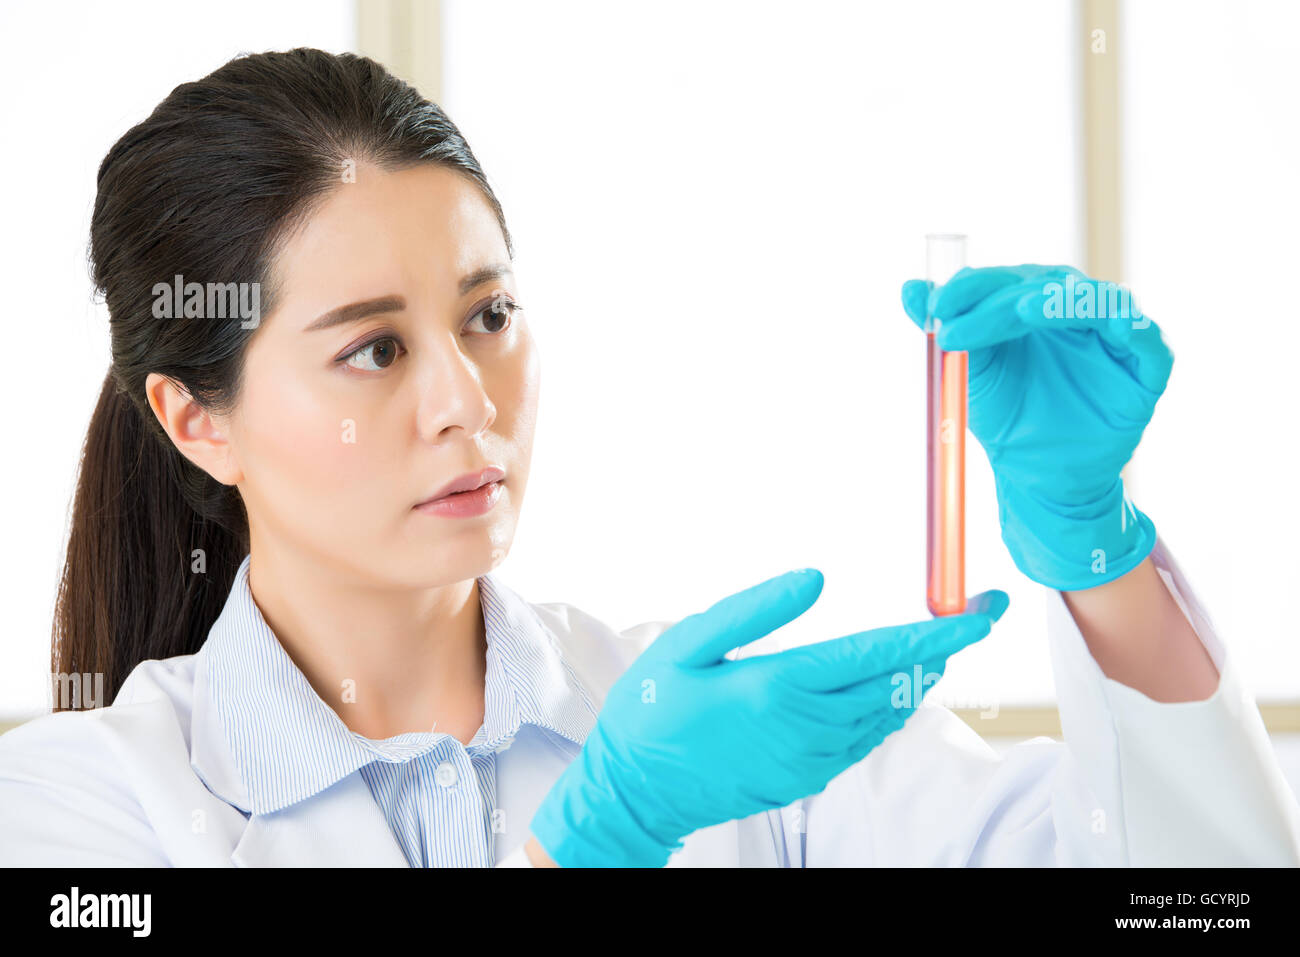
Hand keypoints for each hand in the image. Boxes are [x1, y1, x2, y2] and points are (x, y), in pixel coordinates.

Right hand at [529, 568, 1008, 866]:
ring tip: (942, 642)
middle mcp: (808, 728)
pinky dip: (890, 707)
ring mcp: (811, 759)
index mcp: (780, 688)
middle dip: (944, 648)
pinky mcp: (806, 777)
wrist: (637, 791)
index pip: (879, 654)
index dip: (937, 633)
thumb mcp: (688, 644)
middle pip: (898, 685)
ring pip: (888, 714)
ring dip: (918, 677)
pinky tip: (892, 685)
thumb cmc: (654, 710)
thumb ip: (754, 609)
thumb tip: (817, 578)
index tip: (980, 614)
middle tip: (980, 614)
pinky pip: (865, 738)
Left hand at [901, 265, 1171, 589]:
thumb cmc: (1009, 419)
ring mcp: (1113, 335)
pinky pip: (1148, 340)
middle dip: (1001, 299)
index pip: (1003, 282)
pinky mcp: (1147, 366)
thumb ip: (947, 330)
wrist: (1039, 476)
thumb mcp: (970, 375)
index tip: (935, 307)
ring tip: (1026, 310)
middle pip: (1044, 285)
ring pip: (1095, 301)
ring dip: (1061, 301)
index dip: (970, 289)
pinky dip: (1135, 329)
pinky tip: (1116, 328)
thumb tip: (908, 288)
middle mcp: (1074, 311)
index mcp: (1031, 305)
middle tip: (965, 319)